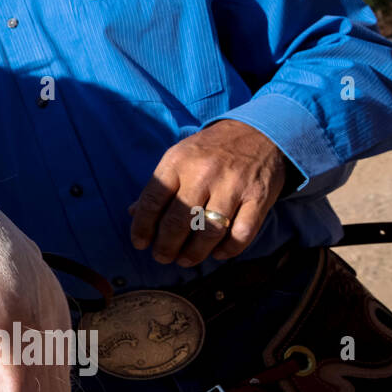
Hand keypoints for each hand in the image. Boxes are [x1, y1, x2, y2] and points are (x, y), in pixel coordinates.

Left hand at [128, 119, 291, 266]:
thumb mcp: (178, 157)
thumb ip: (158, 186)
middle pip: (178, 221)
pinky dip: (229, 249)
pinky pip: (242, 234)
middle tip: (162, 257)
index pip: (152, 201)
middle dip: (166, 246)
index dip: (142, 227)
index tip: (139, 244)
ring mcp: (233, 186)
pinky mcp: (259, 197)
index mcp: (177, 162)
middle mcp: (203, 173)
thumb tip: (132, 213)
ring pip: (209, 232)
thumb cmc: (210, 150)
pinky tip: (218, 253)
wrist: (259, 132)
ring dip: (194, 253)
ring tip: (185, 260)